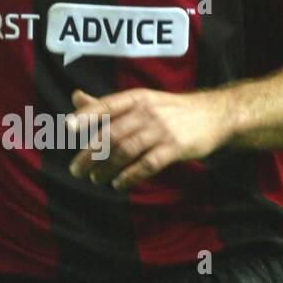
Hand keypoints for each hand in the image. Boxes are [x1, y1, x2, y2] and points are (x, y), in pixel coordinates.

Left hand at [67, 87, 231, 189]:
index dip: (87, 116)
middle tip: (76, 170)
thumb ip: (108, 104)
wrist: (214, 114)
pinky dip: (130, 176)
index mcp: (137, 98)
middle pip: (113, 134)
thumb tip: (75, 97)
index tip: (68, 128)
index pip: (107, 105)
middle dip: (91, 154)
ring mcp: (162, 130)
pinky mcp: (175, 148)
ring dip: (107, 168)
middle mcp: (147, 112)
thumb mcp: (142, 101)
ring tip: (95, 179)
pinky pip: (147, 164)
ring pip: (126, 151)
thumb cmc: (171, 110)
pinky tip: (119, 184)